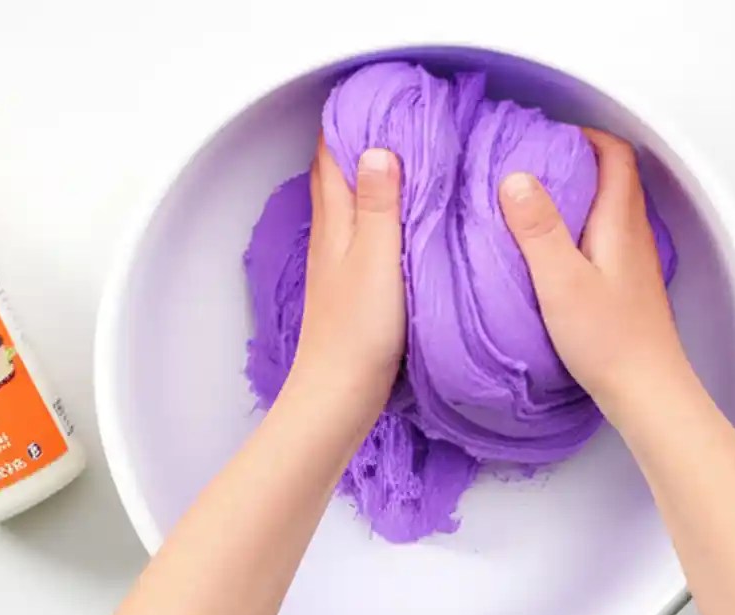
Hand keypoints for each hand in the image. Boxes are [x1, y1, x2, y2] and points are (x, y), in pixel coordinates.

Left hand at [282, 141, 404, 432]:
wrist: (340, 394)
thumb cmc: (359, 332)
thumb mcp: (377, 259)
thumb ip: (380, 206)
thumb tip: (378, 149)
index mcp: (336, 224)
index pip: (332, 159)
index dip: (346, 125)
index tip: (373, 100)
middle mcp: (332, 238)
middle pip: (338, 178)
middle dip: (357, 145)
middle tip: (392, 120)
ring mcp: (340, 264)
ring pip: (351, 206)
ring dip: (369, 179)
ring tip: (402, 159)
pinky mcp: (354, 288)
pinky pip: (365, 234)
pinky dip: (379, 214)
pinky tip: (402, 221)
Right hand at [498, 129, 685, 422]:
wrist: (646, 391)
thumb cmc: (609, 341)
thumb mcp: (561, 281)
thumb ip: (538, 229)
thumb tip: (517, 177)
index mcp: (620, 223)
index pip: (615, 155)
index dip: (585, 135)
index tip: (547, 137)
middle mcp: (633, 235)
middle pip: (613, 177)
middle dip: (576, 161)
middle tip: (535, 163)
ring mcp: (633, 261)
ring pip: (608, 208)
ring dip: (577, 196)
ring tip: (536, 202)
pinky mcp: (626, 285)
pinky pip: (604, 238)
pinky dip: (579, 228)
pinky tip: (553, 252)